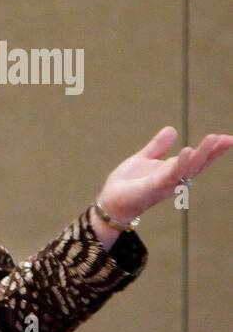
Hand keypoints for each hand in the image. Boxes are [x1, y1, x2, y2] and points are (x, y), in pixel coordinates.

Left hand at [96, 126, 232, 220]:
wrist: (110, 202)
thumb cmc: (128, 184)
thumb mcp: (143, 159)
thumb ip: (158, 146)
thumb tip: (172, 129)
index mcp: (172, 171)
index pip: (197, 159)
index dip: (212, 150)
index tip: (227, 138)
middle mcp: (174, 179)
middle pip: (198, 164)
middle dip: (213, 151)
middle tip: (228, 139)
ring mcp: (165, 184)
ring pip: (188, 168)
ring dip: (201, 154)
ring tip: (213, 138)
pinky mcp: (153, 187)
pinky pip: (170, 174)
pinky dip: (180, 163)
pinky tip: (188, 150)